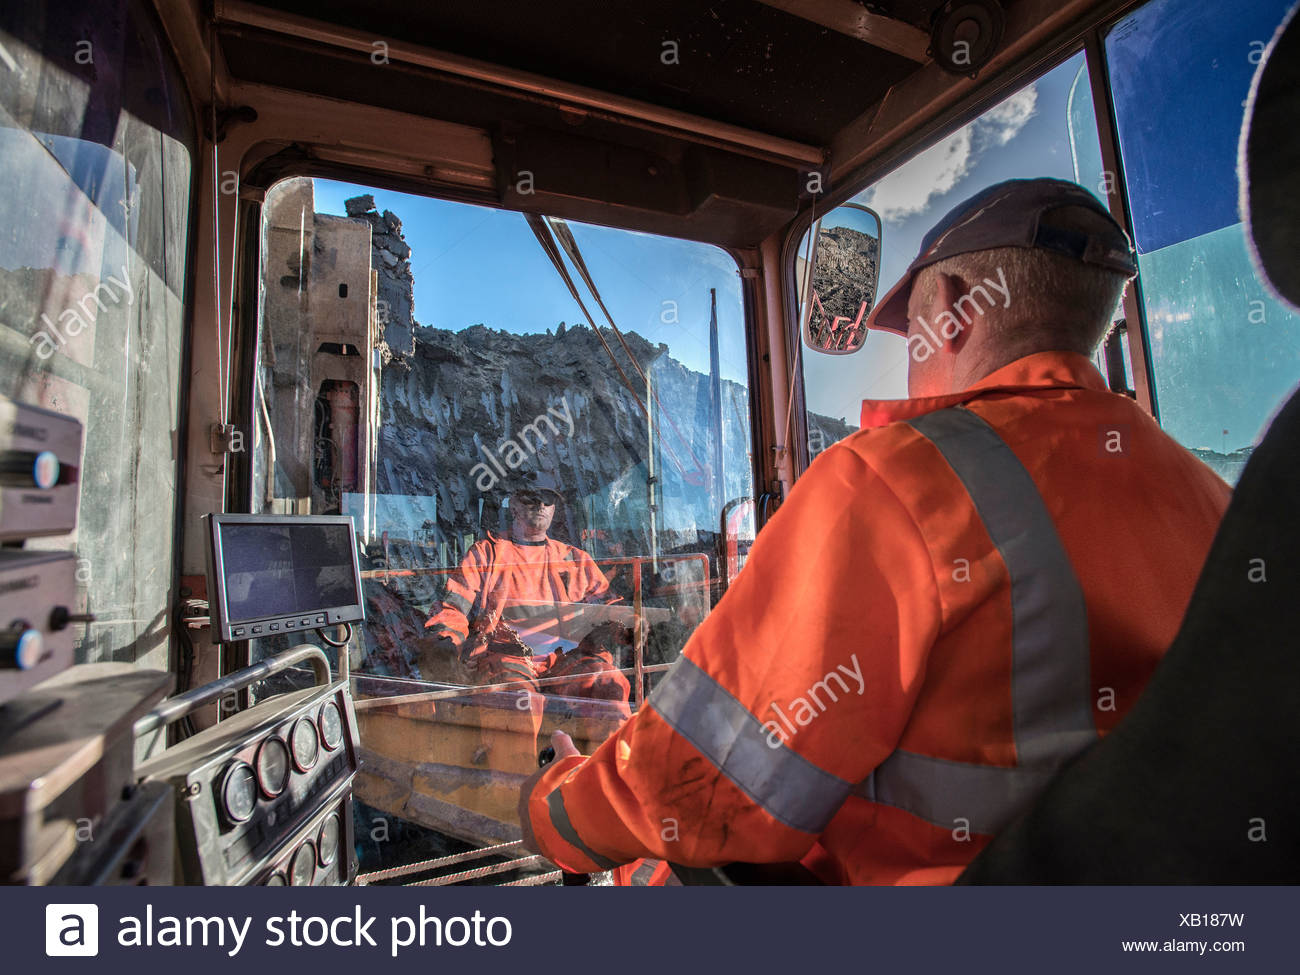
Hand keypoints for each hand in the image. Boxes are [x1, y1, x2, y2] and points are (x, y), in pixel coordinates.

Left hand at [517, 731, 580, 854]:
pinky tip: (570, 840)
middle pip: (538, 810)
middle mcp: (523, 808)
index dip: (555, 790)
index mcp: (528, 787)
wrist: (571, 809)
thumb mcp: (568, 756)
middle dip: (554, 811)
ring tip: (574, 828)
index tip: (568, 793)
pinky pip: (544, 845)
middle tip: (573, 811)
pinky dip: (556, 843)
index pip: (539, 790)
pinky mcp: (534, 845)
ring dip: (555, 828)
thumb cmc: (569, 780)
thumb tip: (558, 733)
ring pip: (540, 829)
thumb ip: (561, 743)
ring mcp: (527, 828)